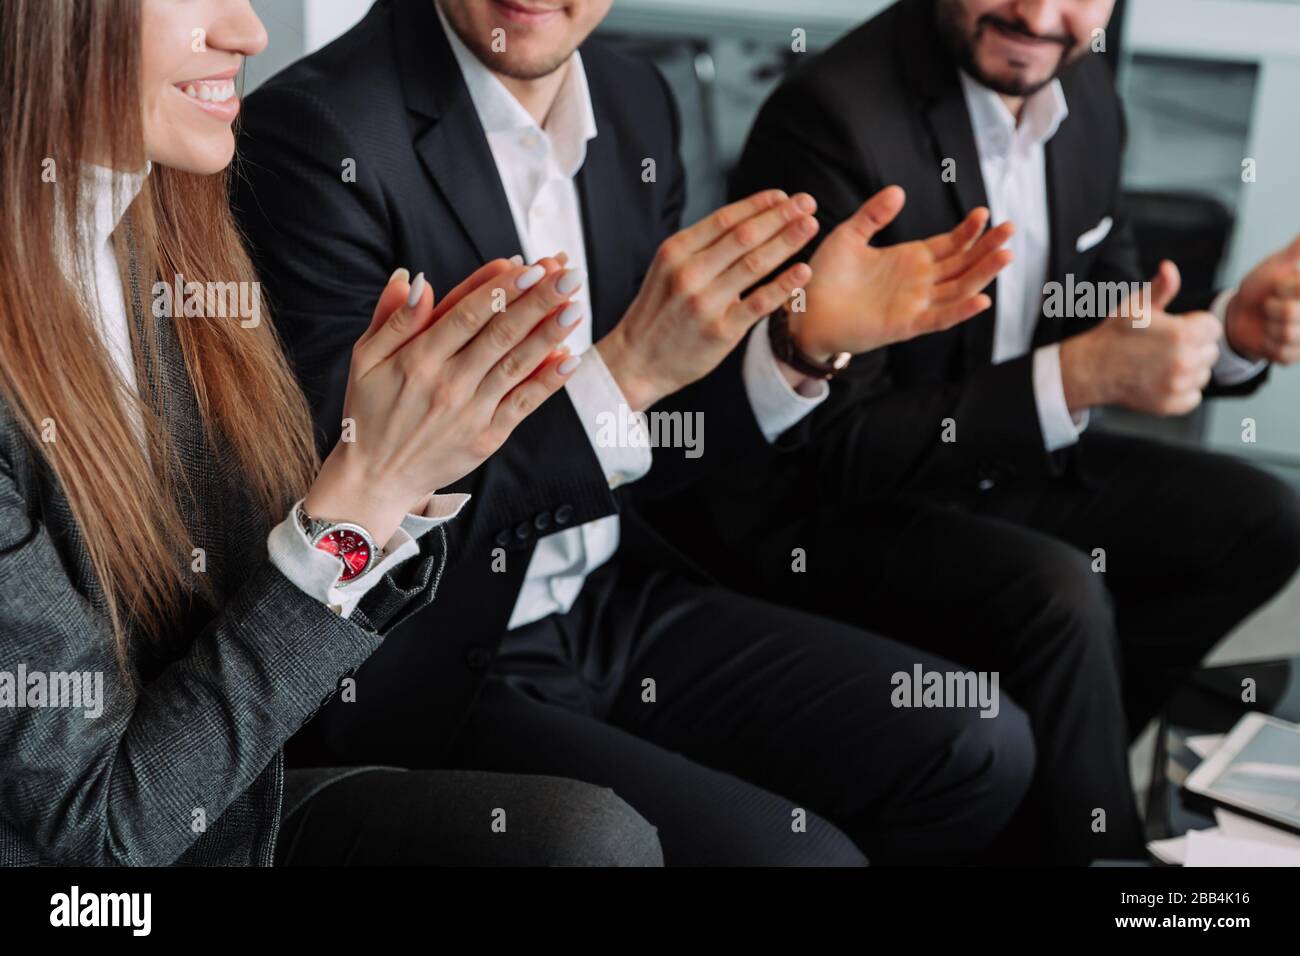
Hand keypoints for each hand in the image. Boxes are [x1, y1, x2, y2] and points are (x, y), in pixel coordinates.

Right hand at [304, 257, 583, 544]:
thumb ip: (392, 319)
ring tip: (575, 308)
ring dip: (549, 334)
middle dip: (537, 301)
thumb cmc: (369, 411)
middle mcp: (448, 383)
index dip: (501, 289)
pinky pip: (522, 403)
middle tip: (567, 274)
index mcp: (418, 358)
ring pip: (516, 365)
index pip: (466, 314)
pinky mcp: (487, 437)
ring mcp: (471, 411)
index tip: (530, 267)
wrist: (375, 478)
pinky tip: (569, 358)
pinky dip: (547, 381)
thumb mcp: (364, 360)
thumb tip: (413, 278)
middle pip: (500, 334)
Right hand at [596, 189, 818, 410]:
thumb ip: (700, 248)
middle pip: (744, 236)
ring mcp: (704, 302)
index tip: (784, 196)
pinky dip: (783, 285)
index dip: (759, 205)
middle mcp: (689, 272)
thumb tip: (745, 222)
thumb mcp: (667, 270)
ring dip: (787, 242)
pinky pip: (758, 303)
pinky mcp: (719, 331)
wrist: (636, 361)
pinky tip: (803, 271)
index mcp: (676, 252)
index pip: (725, 219)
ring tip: (810, 226)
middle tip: (808, 202)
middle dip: (780, 216)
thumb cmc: (658, 313)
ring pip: (754, 264)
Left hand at [792, 186, 1012, 358]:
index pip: (949, 244)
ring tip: (1006, 254)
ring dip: (983, 274)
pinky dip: (960, 311)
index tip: (984, 212)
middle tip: (1010, 228)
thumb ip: (873, 215)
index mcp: (909, 260)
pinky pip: (938, 319)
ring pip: (958, 288)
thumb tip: (899, 191)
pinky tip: (982, 298)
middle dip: (987, 247)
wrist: (803, 311)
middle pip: (962, 264)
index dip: (968, 231)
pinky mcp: (904, 325)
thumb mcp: (849, 236)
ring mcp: (914, 305)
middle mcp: (918, 282)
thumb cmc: (824, 276)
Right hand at [1060, 260, 1220, 416]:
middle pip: (1211, 352)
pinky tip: (1161, 380)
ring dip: (1189, 369)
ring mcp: (1177, 386)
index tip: (1174, 328)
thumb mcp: (1136, 305)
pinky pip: (1193, 397)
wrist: (1092, 368)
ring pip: (1203, 375)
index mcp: (1181, 335)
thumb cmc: (1114, 335)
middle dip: (1194, 347)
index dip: (1193, 325)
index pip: (1212, 328)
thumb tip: (1169, 267)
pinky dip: (1181, 391)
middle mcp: (1183, 362)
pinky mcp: (1171, 405)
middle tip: (1164, 347)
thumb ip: (1161, 287)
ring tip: (1162, 363)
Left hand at [1224, 236, 1299, 363]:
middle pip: (1294, 313)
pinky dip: (1268, 344)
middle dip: (1276, 306)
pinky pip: (1282, 353)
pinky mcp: (1292, 355)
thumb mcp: (1279, 264)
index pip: (1298, 289)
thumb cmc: (1262, 287)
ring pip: (1289, 333)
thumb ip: (1298, 249)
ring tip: (1269, 320)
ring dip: (1270, 325)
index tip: (1278, 286)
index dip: (1286, 288)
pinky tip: (1267, 337)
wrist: (1240, 313)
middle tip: (1270, 304)